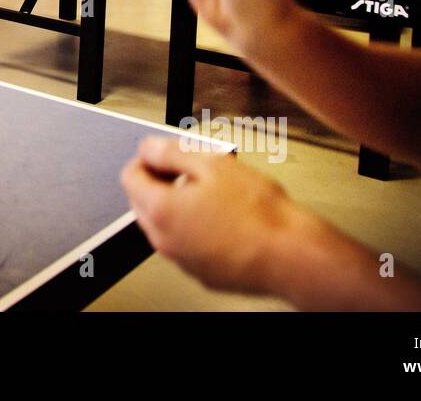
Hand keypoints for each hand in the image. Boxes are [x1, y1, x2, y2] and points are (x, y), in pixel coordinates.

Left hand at [120, 135, 297, 295]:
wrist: (290, 256)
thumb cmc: (258, 213)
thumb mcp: (212, 164)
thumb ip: (171, 152)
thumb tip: (149, 148)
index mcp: (161, 210)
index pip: (130, 177)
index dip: (145, 158)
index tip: (161, 153)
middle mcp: (164, 240)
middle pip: (142, 202)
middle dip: (158, 181)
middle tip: (188, 169)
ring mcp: (182, 260)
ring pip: (164, 226)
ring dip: (176, 205)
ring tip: (211, 192)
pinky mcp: (202, 273)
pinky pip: (185, 245)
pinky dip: (193, 229)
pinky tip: (222, 219)